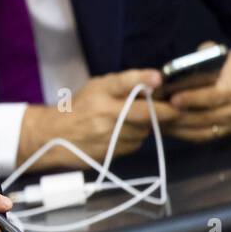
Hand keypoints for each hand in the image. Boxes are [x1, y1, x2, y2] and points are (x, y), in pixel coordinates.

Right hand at [16, 69, 178, 171]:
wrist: (53, 136)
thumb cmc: (79, 107)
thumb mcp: (97, 87)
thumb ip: (125, 83)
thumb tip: (156, 80)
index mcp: (100, 92)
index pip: (124, 83)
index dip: (143, 79)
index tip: (159, 79)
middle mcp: (104, 113)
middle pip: (144, 113)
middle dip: (166, 112)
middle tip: (177, 110)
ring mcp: (108, 135)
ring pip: (142, 131)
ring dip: (146, 127)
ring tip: (135, 122)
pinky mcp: (110, 152)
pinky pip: (133, 144)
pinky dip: (134, 138)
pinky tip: (123, 134)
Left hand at [161, 42, 230, 142]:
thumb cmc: (222, 67)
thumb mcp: (215, 54)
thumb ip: (200, 56)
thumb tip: (175, 68)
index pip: (212, 96)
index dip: (192, 98)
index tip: (172, 99)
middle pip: (202, 116)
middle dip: (176, 115)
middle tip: (155, 111)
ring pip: (198, 130)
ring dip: (174, 125)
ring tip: (155, 118)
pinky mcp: (224, 134)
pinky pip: (199, 137)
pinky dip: (180, 133)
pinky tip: (164, 126)